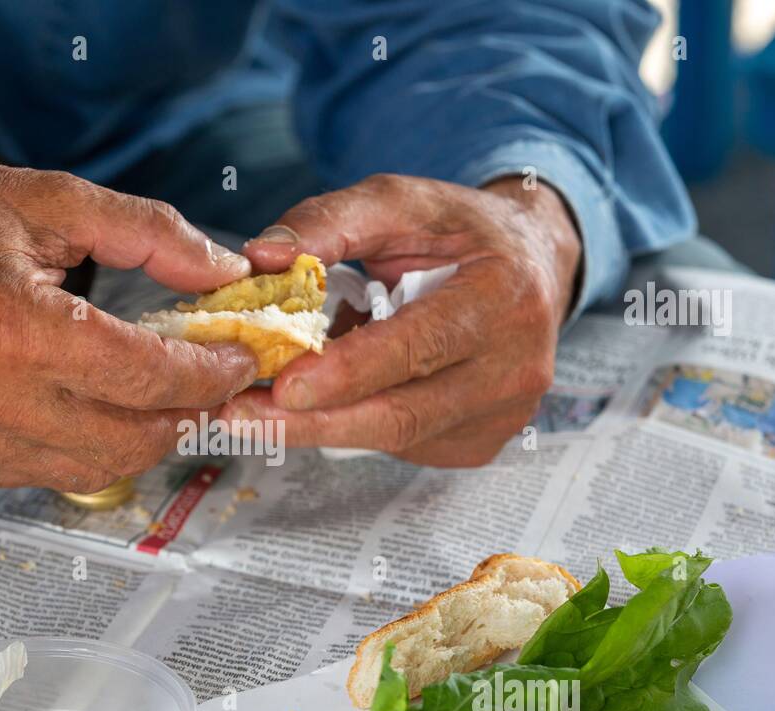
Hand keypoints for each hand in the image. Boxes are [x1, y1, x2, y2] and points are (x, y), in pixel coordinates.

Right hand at [0, 103, 257, 488]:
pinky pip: (40, 472)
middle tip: (207, 381)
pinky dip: (80, 446)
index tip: (238, 360)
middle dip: (187, 414)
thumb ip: (147, 232)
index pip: (146, 377)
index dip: (210, 374)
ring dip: (139, 435)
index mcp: (10, 327)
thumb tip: (223, 268)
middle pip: (132, 440)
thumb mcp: (43, 200)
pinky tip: (86, 405)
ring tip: (155, 393)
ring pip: (92, 468)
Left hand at [229, 174, 581, 465]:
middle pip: (402, 414)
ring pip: (395, 436)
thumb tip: (261, 257)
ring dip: (322, 422)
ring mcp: (501, 416)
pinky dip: (354, 421)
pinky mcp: (478, 443)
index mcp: (505, 298)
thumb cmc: (460, 233)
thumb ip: (331, 221)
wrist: (534, 267)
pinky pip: (401, 444)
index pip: (419, 347)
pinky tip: (332, 393)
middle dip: (313, 421)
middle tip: (240, 416)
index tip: (283, 386)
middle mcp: (515, 367)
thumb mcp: (402, 203)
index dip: (348, 372)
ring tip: (267, 395)